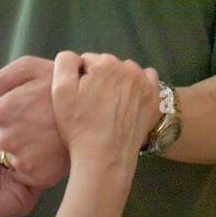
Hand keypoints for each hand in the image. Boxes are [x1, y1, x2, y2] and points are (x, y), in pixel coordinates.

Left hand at [0, 56, 68, 187]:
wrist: (93, 114)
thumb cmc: (60, 85)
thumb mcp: (30, 67)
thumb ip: (1, 78)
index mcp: (1, 112)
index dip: (7, 109)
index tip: (25, 107)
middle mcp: (6, 138)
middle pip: (0, 134)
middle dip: (15, 127)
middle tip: (39, 120)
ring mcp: (20, 159)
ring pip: (12, 153)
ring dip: (24, 145)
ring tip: (47, 134)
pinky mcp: (35, 176)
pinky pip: (27, 170)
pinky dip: (36, 161)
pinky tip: (50, 150)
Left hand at [0, 135, 40, 216]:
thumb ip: (5, 137)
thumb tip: (23, 129)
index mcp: (6, 161)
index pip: (26, 145)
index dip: (30, 133)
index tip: (37, 117)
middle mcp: (17, 174)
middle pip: (36, 155)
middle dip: (39, 141)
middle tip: (42, 127)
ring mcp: (24, 187)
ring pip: (42, 166)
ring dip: (41, 152)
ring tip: (38, 138)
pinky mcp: (27, 200)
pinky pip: (41, 180)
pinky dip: (41, 167)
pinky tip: (36, 153)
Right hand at [52, 52, 160, 174]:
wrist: (105, 157)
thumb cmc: (79, 126)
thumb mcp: (60, 91)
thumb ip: (65, 63)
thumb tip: (77, 58)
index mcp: (105, 63)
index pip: (87, 61)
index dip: (80, 79)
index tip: (80, 98)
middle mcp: (128, 67)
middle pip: (107, 66)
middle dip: (99, 79)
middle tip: (93, 104)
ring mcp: (145, 82)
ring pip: (125, 72)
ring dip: (118, 82)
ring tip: (110, 106)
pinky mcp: (154, 97)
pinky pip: (146, 79)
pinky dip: (138, 85)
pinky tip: (128, 101)